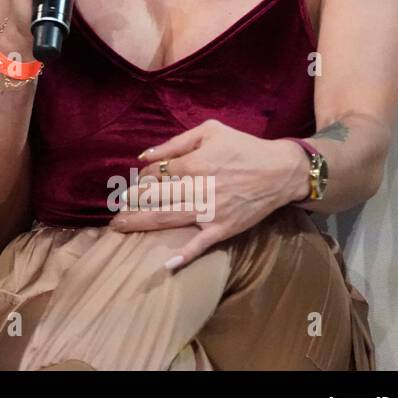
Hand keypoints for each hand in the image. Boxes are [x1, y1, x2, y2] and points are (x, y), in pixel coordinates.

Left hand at [107, 119, 312, 269]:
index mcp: (194, 163)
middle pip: (154, 197)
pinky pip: (201, 244)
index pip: (155, 173)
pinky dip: (184, 255)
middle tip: (115, 208)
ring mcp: (210, 210)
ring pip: (167, 218)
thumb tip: (145, 155)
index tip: (136, 182)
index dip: (141, 178)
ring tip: (119, 226)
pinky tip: (167, 265)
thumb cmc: (243, 147)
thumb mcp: (210, 132)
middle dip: (131, 202)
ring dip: (140, 223)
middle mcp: (198, 187)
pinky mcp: (224, 227)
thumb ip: (175, 142)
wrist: (281, 171)